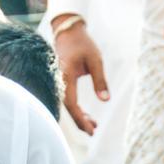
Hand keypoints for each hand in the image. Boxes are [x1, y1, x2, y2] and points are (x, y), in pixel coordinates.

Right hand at [53, 17, 106, 134]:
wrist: (68, 32)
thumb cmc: (82, 44)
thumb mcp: (95, 60)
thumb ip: (100, 80)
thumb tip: (106, 100)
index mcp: (65, 76)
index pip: (71, 103)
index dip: (80, 118)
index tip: (91, 129)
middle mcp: (58, 81)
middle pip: (68, 107)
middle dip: (80, 121)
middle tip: (93, 131)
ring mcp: (58, 82)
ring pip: (67, 105)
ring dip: (79, 116)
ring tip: (94, 125)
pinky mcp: (61, 82)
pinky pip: (67, 99)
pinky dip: (76, 109)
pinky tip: (87, 116)